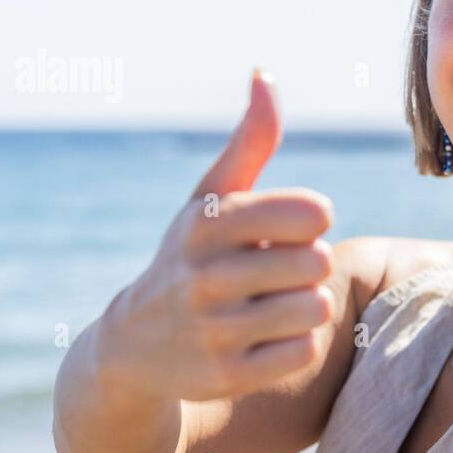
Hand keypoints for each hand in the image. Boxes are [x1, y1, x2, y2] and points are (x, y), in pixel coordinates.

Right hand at [101, 69, 335, 400]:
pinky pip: (303, 351)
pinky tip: (266, 338)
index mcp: (206, 222)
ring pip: (315, 309)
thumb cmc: (192, 257)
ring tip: (272, 304)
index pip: (310, 213)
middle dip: (307, 266)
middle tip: (275, 273)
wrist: (134, 348)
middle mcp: (204, 275)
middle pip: (318, 263)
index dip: (310, 220)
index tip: (289, 228)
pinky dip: (297, 344)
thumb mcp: (209, 199)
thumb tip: (264, 75)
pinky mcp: (226, 376)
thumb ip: (249, 141)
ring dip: (306, 306)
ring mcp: (213, 329)